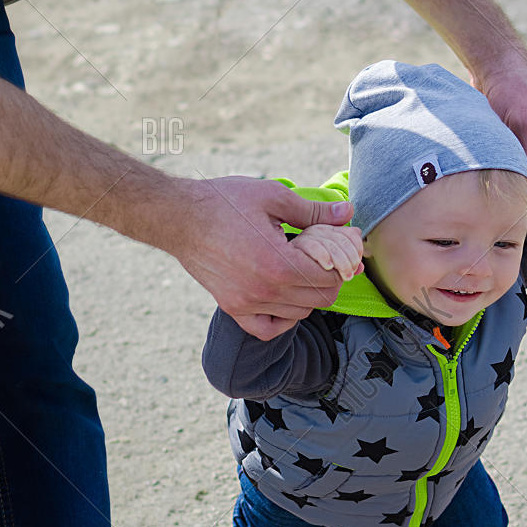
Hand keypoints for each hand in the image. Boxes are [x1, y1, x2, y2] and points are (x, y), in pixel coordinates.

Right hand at [174, 176, 355, 337]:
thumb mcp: (273, 197)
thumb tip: (346, 213)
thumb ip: (313, 211)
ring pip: (300, 312)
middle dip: (331, 276)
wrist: (179, 217)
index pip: (332, 276)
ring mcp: (248, 304)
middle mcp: (265, 291)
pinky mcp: (233, 308)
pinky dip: (284, 319)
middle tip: (324, 255)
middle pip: (321, 298)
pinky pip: (268, 329)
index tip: (341, 243)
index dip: (343, 259)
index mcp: (280, 264)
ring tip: (302, 267)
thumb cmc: (225, 202)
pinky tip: (286, 298)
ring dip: (310, 293)